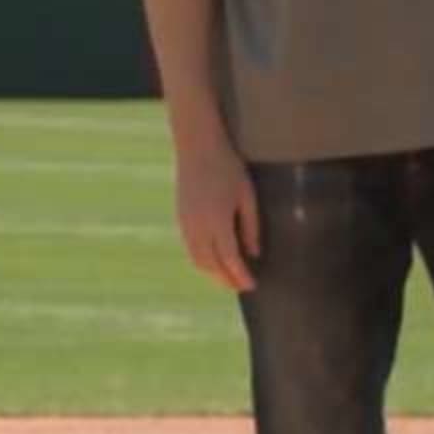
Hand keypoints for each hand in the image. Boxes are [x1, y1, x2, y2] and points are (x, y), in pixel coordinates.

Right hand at [173, 134, 258, 293]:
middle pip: (211, 265)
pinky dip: (202, 262)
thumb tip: (254, 254)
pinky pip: (190, 249)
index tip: (252, 285)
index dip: (241, 275)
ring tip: (228, 280)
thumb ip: (250, 226)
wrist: (197, 146)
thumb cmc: (227, 167)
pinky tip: (213, 262)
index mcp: (217, 221)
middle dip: (226, 280)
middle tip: (242, 287)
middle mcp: (198, 227)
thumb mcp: (247, 195)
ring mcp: (186, 224)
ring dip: (212, 274)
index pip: (229, 259)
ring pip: (198, 260)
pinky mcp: (180, 219)